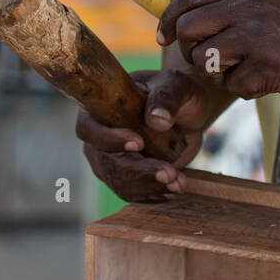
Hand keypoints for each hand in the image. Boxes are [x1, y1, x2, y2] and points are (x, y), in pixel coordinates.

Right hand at [75, 67, 222, 202]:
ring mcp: (110, 159)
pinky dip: (153, 194)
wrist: (189, 111)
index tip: (139, 143)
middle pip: (107, 162)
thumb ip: (167, 98)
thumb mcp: (177, 86)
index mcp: (101, 108)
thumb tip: (157, 120)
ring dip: (150, 186)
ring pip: (120, 181)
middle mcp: (99, 136)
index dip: (110, 140)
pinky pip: (132, 191)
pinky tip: (174, 189)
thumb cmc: (178, 89)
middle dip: (139, 172)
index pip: (90, 129)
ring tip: (179, 183)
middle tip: (169, 174)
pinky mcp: (126, 175)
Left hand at [157, 0, 279, 101]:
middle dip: (191, 51)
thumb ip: (234, 1)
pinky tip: (266, 80)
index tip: (164, 38)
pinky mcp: (266, 68)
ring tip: (243, 70)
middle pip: (187, 30)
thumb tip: (187, 13)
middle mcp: (246, 7)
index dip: (169, 18)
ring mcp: (255, 37)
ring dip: (218, 73)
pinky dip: (246, 89)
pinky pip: (233, 86)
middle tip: (209, 61)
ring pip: (204, 60)